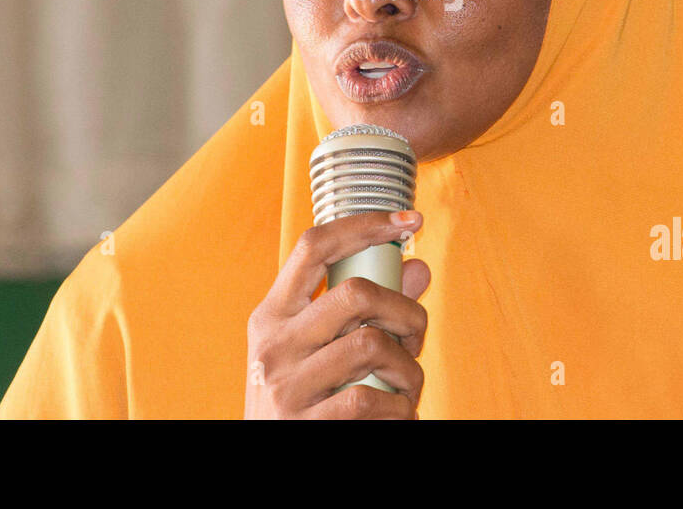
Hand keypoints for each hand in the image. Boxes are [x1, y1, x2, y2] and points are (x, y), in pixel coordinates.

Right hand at [244, 210, 429, 418]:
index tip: (409, 220)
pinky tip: (398, 414)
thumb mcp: (316, 353)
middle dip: (406, 311)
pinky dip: (400, 408)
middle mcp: (272, 344)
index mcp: (271, 315)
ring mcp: (284, 386)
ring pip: (372, 344)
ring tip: (409, 386)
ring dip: (409, 368)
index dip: (365, 224)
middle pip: (356, 292)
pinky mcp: (304, 424)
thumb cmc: (300, 404)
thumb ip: (363, 312)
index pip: (314, 246)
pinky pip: (369, 399)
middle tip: (416, 335)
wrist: (265, 461)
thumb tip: (417, 269)